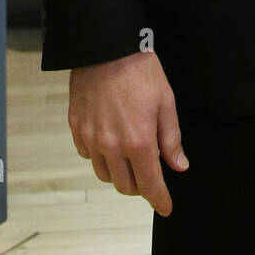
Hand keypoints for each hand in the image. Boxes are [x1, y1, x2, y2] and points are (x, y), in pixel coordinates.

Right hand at [68, 50, 187, 214]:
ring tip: (130, 158)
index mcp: (138, 142)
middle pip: (125, 186)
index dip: (159, 200)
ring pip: (104, 174)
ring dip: (119, 173)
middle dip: (140, 187)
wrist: (106, 47)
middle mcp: (111, 147)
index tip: (165, 207)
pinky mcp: (76, 128)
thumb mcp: (165, 102)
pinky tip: (110, 142)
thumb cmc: (140, 71)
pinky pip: (87, 155)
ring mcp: (91, 139)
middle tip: (150, 174)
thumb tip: (179, 166)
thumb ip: (171, 139)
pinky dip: (100, 157)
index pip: (150, 185)